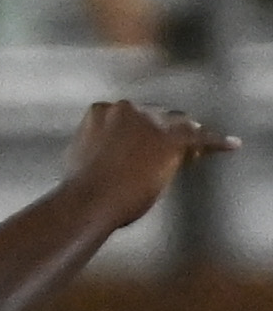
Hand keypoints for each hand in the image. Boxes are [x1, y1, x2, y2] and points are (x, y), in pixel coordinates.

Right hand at [60, 101, 238, 229]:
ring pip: (180, 125)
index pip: (131, 116)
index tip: (145, 145)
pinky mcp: (172, 138)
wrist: (87, 201)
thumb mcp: (82, 160)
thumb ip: (99, 149)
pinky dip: (217, 143)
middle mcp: (127, 109)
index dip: (142, 132)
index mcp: (99, 112)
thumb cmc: (79, 192)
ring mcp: (151, 121)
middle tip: (173, 152)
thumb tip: (104, 158)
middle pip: (158, 116)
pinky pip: (201, 139)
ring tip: (196, 154)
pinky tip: (231, 146)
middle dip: (165, 132)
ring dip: (187, 139)